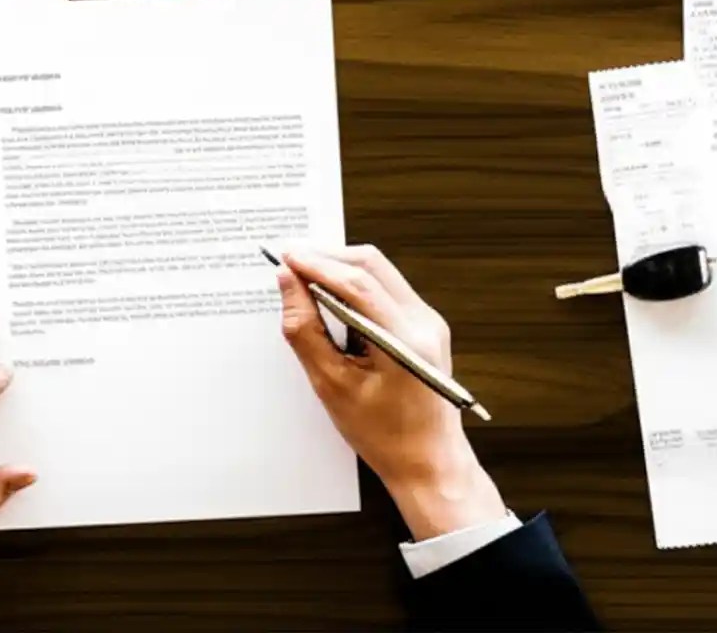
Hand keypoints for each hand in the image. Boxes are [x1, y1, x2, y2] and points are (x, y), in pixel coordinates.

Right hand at [275, 245, 504, 540]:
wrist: (427, 460)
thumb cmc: (384, 434)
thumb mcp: (331, 384)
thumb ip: (305, 330)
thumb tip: (289, 285)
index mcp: (405, 340)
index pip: (357, 282)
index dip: (317, 263)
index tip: (287, 257)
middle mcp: (424, 323)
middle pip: (372, 264)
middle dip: (328, 257)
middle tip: (292, 263)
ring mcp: (429, 321)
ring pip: (380, 271)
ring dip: (341, 269)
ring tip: (307, 281)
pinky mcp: (425, 325)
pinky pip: (387, 288)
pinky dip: (356, 285)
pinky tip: (332, 299)